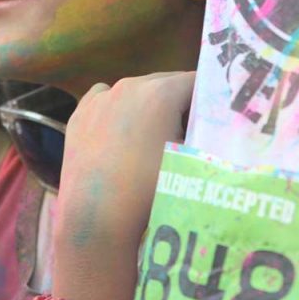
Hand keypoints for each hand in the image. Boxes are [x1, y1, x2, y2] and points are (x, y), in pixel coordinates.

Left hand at [55, 71, 195, 264]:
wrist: (97, 218)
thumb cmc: (151, 191)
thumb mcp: (191, 162)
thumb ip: (207, 138)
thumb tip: (218, 130)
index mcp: (160, 93)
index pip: (196, 81)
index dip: (208, 98)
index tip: (214, 117)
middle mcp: (129, 85)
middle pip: (166, 83)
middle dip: (179, 102)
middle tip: (188, 130)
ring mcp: (100, 98)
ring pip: (135, 91)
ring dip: (149, 106)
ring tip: (153, 137)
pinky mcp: (80, 114)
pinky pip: (106, 100)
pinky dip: (118, 110)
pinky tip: (121, 134)